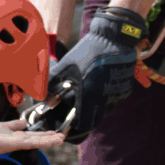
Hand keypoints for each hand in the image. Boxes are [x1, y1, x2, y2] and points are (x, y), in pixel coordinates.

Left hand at [0, 119, 65, 159]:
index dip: (45, 134)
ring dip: (52, 140)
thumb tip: (23, 122)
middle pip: (41, 139)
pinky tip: (53, 141)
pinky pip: (36, 142)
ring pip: (41, 141)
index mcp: (20, 136)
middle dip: (52, 138)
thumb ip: (15, 124)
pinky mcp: (23, 144)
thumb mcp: (6, 126)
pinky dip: (46, 142)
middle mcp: (24, 140)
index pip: (35, 135)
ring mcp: (24, 143)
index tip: (54, 133)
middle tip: (63, 137)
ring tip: (62, 139)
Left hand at [49, 6, 145, 142]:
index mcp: (88, 96)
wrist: (114, 39)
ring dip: (96, 108)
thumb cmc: (87, 52)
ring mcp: (116, 96)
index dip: (76, 125)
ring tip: (88, 95)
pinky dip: (106, 98)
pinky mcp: (125, 90)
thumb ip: (50, 81)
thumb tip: (39, 94)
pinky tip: (100, 85)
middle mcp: (104, 100)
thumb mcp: (65, 65)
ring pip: (105, 110)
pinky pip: (113, 100)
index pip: (83, 124)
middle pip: (95, 120)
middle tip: (78, 112)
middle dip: (86, 119)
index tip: (70, 121)